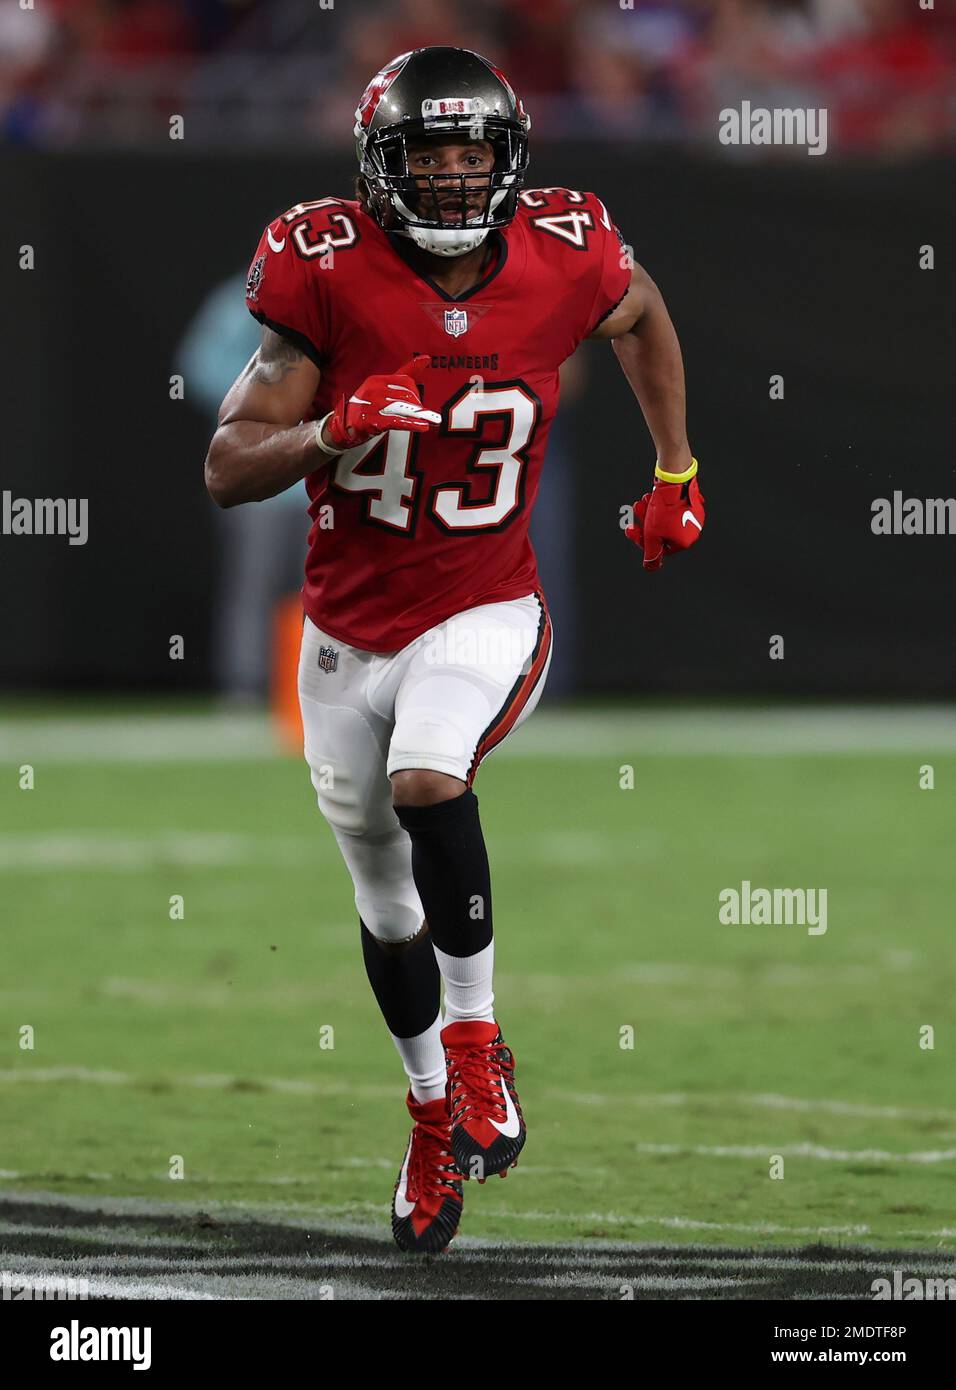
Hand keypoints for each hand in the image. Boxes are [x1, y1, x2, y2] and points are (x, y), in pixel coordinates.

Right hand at [319, 354, 440, 451]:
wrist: (345, 426)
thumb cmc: (367, 407)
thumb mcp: (382, 389)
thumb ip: (404, 374)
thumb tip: (426, 358)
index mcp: (377, 380)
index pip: (405, 381)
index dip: (416, 393)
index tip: (418, 403)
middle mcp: (373, 390)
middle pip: (406, 396)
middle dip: (417, 407)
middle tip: (421, 415)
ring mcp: (371, 405)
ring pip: (403, 408)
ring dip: (418, 416)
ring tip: (429, 421)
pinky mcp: (371, 420)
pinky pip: (396, 421)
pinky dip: (412, 424)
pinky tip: (423, 427)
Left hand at [625, 463, 704, 571]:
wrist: (675, 480)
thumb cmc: (664, 509)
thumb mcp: (652, 535)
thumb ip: (651, 553)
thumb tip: (650, 567)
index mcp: (686, 541)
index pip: (661, 547)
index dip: (643, 539)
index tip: (631, 528)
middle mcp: (693, 530)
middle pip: (662, 531)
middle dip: (645, 522)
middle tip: (635, 510)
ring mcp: (694, 515)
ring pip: (665, 518)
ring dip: (650, 511)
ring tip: (641, 501)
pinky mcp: (692, 502)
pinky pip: (673, 508)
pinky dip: (660, 505)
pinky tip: (651, 496)